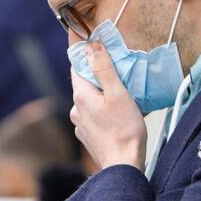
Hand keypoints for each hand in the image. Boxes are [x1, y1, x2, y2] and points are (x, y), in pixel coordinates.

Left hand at [70, 42, 146, 170]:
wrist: (123, 167)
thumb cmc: (124, 131)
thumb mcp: (118, 94)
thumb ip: (104, 69)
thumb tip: (93, 46)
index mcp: (81, 95)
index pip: (76, 64)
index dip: (82, 49)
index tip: (84, 33)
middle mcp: (76, 109)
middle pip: (85, 81)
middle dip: (98, 71)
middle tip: (116, 63)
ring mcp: (81, 124)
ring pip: (91, 98)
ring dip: (104, 91)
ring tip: (125, 91)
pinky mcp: (89, 135)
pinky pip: (96, 114)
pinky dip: (106, 108)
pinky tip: (122, 112)